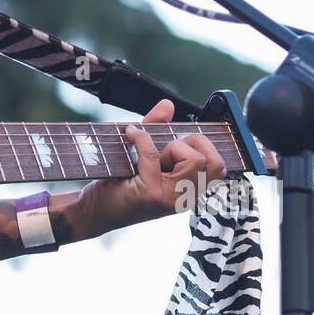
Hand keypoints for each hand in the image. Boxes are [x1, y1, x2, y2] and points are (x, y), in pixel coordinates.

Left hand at [73, 98, 225, 238]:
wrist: (94, 210)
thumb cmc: (120, 183)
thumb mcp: (144, 153)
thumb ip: (158, 128)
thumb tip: (168, 104)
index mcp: (189, 191)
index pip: (219, 167)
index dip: (205, 147)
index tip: (180, 142)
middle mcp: (184, 198)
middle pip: (212, 162)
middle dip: (191, 145)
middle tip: (166, 149)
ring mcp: (169, 198)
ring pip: (193, 160)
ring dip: (172, 147)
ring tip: (152, 153)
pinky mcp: (150, 194)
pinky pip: (153, 155)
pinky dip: (141, 138)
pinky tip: (129, 135)